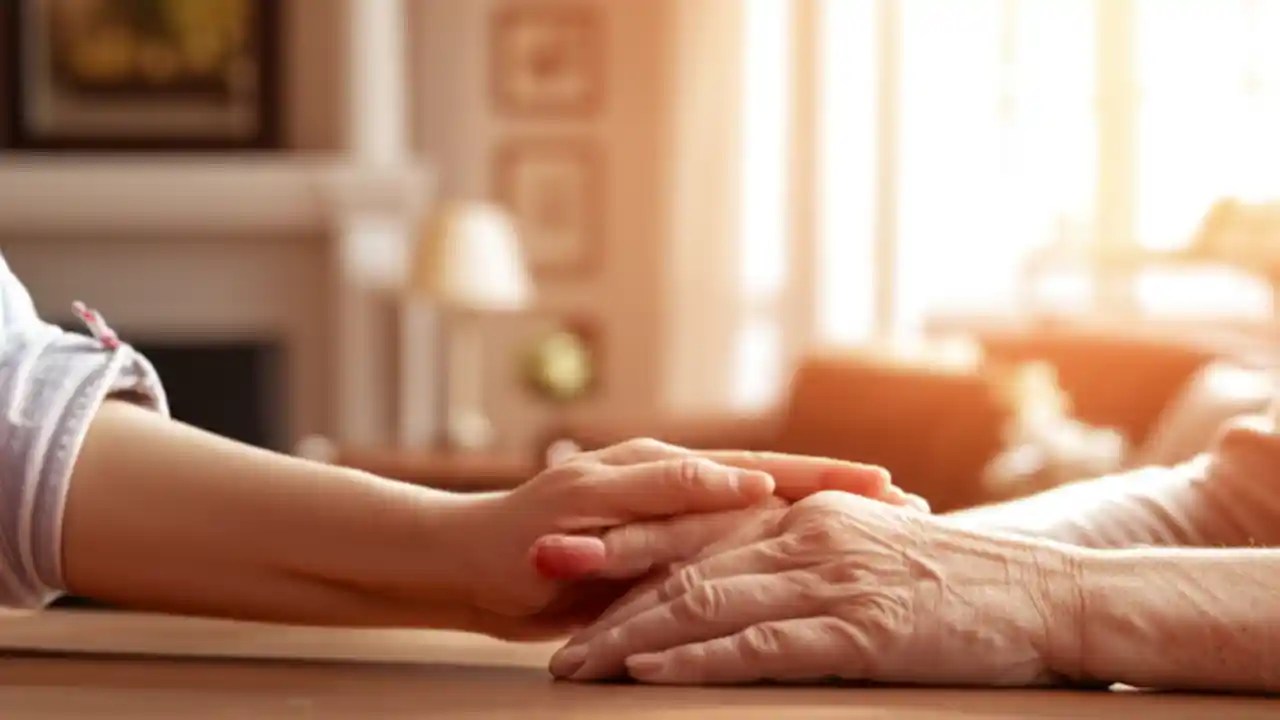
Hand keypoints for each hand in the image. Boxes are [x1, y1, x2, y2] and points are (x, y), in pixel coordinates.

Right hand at [435, 439, 897, 638]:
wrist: (461, 561)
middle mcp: (657, 472)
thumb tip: (755, 590)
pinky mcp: (587, 495)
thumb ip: (686, 573)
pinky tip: (747, 489)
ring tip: (855, 484)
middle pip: (764, 475)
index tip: (903, 507)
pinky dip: (703, 487)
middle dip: (837, 483)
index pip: (767, 493)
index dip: (834, 498)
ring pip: (724, 472)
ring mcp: (624, 477)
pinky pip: (654, 488)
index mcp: (675, 492)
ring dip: (793, 479)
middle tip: (906, 495)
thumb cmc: (552, 574)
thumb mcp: (634, 580)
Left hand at [550, 491, 1083, 684]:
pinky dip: (696, 660)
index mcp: (809, 512)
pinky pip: (759, 645)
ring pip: (707, 602)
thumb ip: (814, 554)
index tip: (572, 566)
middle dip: (607, 590)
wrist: (1050, 597)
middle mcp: (808, 534)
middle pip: (685, 562)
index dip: (629, 547)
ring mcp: (831, 580)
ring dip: (631, 634)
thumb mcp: (877, 551)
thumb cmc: (965, 584)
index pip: (700, 527)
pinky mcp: (858, 630)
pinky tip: (649, 674)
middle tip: (544, 611)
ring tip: (577, 659)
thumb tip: (757, 575)